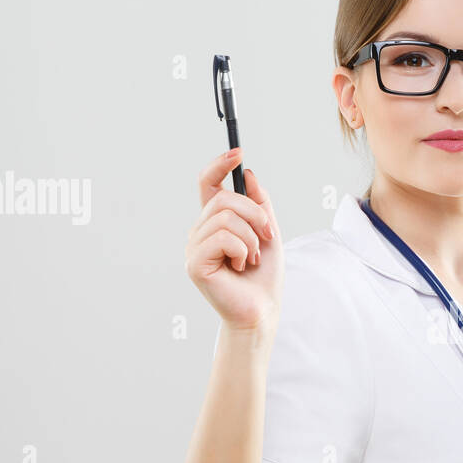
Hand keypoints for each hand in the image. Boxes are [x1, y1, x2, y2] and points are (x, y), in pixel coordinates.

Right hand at [186, 148, 283, 331]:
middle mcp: (200, 231)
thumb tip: (247, 173)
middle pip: (225, 198)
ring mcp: (194, 246)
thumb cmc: (263, 277)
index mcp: (214, 222)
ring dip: (251, 238)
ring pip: (226, 217)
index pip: (208, 184)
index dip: (219, 165)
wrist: (262, 310)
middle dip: (255, 214)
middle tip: (267, 237)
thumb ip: (259, 204)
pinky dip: (242, 249)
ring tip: (252, 258)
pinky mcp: (195, 263)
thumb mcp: (268, 232)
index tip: (237, 152)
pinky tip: (241, 266)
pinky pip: (222, 237)